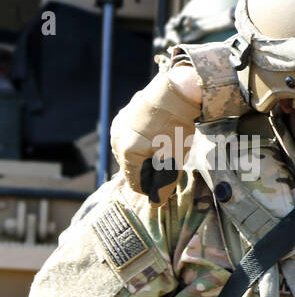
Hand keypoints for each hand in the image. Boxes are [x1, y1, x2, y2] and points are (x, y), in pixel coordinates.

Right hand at [109, 64, 200, 204]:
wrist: (176, 93)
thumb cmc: (176, 128)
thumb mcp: (173, 160)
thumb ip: (163, 184)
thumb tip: (156, 203)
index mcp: (127, 152)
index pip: (135, 182)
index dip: (152, 187)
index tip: (166, 182)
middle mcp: (117, 139)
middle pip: (132, 168)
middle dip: (149, 170)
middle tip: (169, 162)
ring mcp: (118, 126)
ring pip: (131, 152)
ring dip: (146, 156)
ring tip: (165, 147)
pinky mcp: (123, 117)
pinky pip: (130, 138)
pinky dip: (143, 142)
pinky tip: (157, 136)